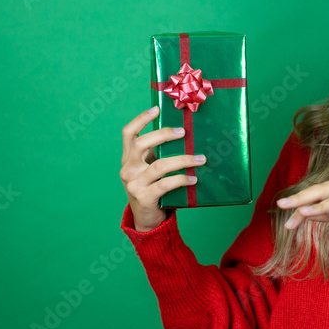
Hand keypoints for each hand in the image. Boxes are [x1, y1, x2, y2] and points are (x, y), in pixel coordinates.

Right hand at [119, 106, 207, 231]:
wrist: (147, 220)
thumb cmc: (154, 189)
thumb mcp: (150, 170)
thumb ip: (158, 155)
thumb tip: (187, 136)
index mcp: (128, 158)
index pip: (128, 133)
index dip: (140, 119)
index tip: (157, 108)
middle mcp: (127, 169)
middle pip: (142, 144)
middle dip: (164, 135)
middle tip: (183, 132)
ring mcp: (134, 184)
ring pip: (159, 166)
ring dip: (183, 160)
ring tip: (201, 159)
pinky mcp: (144, 197)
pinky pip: (166, 184)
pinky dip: (182, 179)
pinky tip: (194, 179)